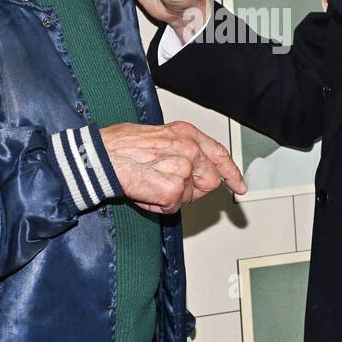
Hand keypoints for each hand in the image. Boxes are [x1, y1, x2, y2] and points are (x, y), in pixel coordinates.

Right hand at [101, 121, 245, 212]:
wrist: (102, 157)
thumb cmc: (120, 146)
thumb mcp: (160, 136)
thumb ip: (181, 149)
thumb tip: (191, 167)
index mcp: (187, 134)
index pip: (219, 154)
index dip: (231, 173)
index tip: (239, 186)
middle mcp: (190, 149)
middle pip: (210, 181)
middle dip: (193, 190)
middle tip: (169, 187)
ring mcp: (184, 170)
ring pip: (189, 197)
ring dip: (171, 197)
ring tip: (149, 183)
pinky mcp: (174, 190)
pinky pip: (173, 207)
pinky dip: (158, 205)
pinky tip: (144, 192)